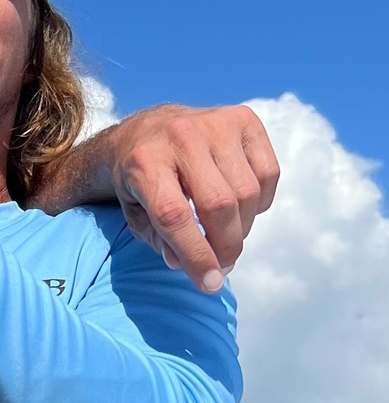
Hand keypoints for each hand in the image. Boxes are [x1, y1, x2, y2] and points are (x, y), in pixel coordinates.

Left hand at [88, 104, 278, 292]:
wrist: (147, 130)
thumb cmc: (141, 181)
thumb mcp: (134, 213)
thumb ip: (159, 239)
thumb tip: (189, 264)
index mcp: (145, 162)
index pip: (175, 216)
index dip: (196, 255)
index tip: (209, 283)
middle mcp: (181, 137)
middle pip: (218, 205)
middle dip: (225, 247)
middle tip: (221, 265)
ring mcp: (216, 123)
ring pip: (247, 192)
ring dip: (243, 228)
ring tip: (226, 237)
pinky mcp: (243, 119)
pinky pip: (268, 173)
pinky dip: (260, 202)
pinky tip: (241, 208)